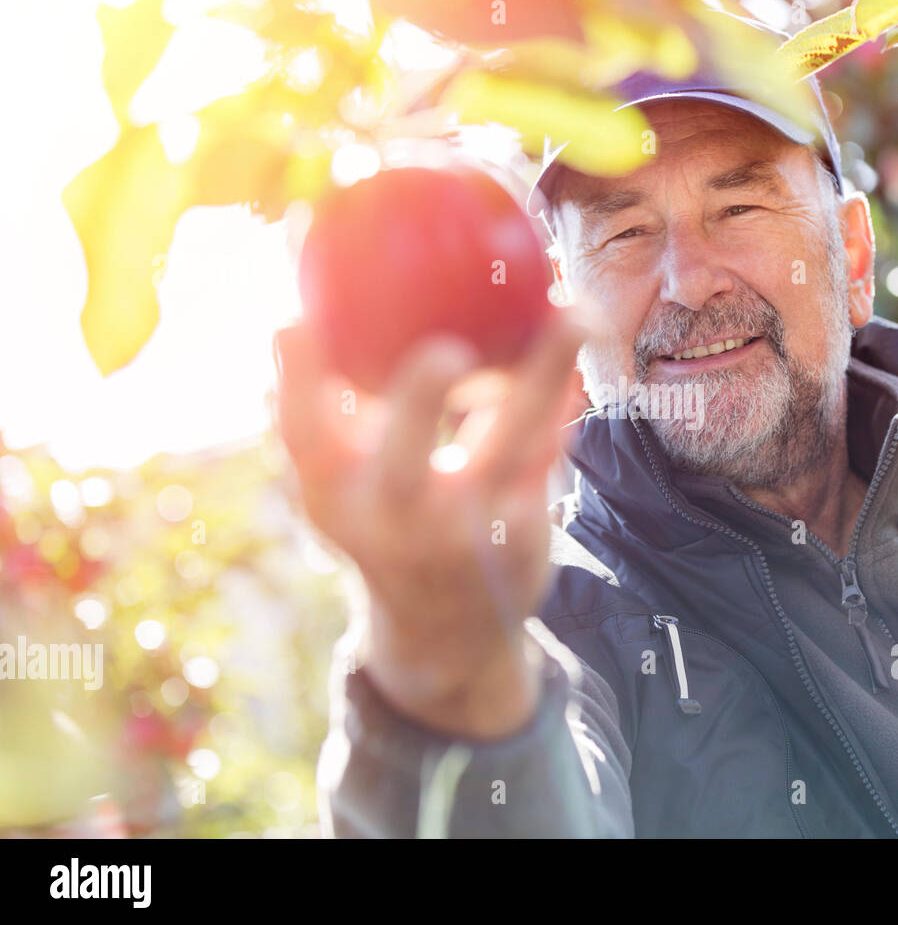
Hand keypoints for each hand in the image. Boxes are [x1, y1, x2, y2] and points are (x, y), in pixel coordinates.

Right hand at [273, 312, 585, 739]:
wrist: (444, 626)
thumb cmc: (385, 518)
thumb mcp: (342, 479)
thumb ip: (333, 403)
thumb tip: (300, 298)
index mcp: (336, 495)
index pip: (302, 437)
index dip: (295, 380)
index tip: (293, 320)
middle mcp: (395, 519)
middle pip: (403, 464)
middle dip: (419, 404)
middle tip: (448, 348)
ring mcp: (466, 531)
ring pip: (512, 443)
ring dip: (544, 372)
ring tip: (573, 314)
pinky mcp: (525, 528)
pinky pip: (548, 445)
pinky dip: (562, 389)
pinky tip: (576, 334)